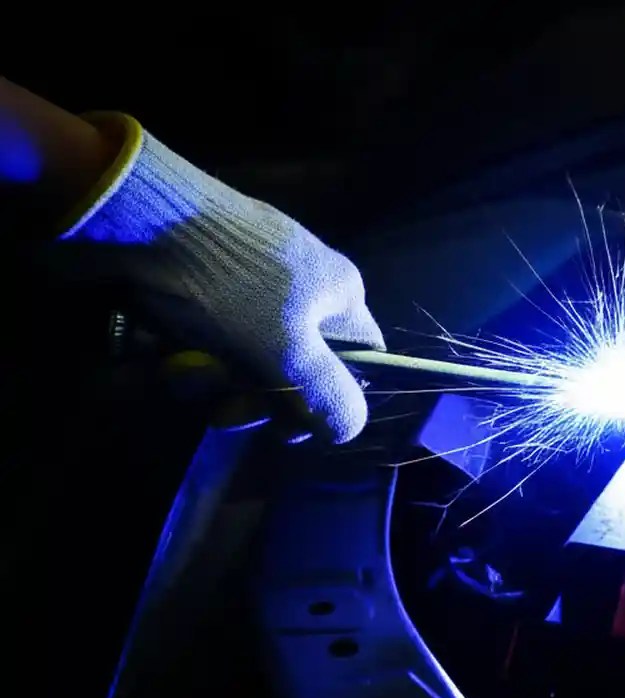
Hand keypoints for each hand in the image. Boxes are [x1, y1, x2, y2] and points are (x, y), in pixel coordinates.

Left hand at [63, 118, 383, 442]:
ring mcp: (252, 278)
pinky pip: (202, 331)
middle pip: (291, 367)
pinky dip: (180, 349)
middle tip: (219, 406)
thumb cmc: (229, 288)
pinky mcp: (204, 276)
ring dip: (206, 377)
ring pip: (240, 355)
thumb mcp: (288, 353)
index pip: (361, 362)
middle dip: (249, 394)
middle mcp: (304, 284)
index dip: (328, 399)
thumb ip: (329, 397)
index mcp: (339, 294)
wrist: (141, 219)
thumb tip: (352, 429)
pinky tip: (156, 350)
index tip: (286, 423)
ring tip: (175, 369)